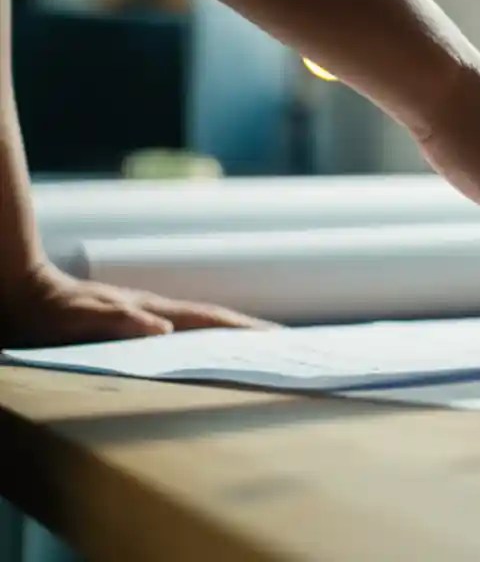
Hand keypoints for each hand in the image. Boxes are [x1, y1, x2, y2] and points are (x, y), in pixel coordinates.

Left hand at [0, 264, 274, 348]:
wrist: (18, 290)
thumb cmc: (46, 309)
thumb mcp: (77, 318)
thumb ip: (118, 319)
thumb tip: (163, 329)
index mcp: (152, 311)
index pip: (209, 320)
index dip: (245, 330)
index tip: (279, 340)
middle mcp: (156, 312)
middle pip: (214, 322)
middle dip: (250, 333)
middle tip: (285, 347)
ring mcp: (145, 317)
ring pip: (199, 329)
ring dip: (229, 339)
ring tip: (256, 352)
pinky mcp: (131, 327)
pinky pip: (179, 338)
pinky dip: (201, 346)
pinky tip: (202, 356)